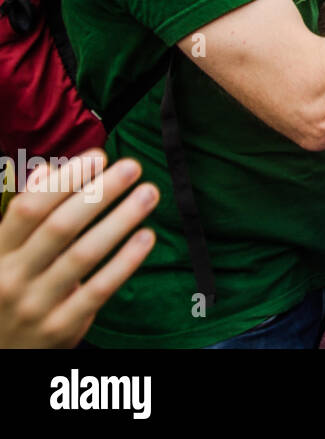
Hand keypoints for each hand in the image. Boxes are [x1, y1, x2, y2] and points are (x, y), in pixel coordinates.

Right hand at [0, 152, 157, 348]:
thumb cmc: (8, 291)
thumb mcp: (4, 255)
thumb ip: (25, 216)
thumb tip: (47, 170)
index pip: (28, 208)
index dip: (65, 179)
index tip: (98, 157)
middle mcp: (10, 278)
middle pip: (60, 227)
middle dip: (100, 192)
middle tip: (133, 167)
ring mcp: (36, 304)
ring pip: (84, 255)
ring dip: (121, 219)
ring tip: (149, 193)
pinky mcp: (62, 327)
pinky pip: (100, 289)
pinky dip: (125, 261)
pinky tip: (146, 236)